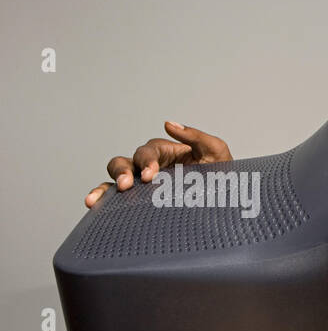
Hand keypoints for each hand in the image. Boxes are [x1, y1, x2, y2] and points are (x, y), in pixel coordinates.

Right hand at [85, 121, 232, 207]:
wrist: (231, 205)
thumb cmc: (224, 177)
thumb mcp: (217, 153)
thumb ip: (196, 136)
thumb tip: (168, 124)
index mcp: (166, 153)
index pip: (148, 151)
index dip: (146, 160)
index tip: (150, 175)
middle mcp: (151, 167)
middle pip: (125, 162)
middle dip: (123, 172)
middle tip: (128, 186)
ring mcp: (145, 186)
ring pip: (116, 181)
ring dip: (106, 187)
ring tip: (97, 200)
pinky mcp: (142, 204)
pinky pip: (116, 200)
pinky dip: (103, 200)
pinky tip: (93, 206)